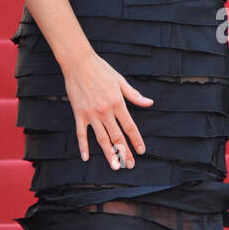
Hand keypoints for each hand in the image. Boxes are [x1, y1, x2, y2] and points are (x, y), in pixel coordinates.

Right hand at [62, 48, 153, 168]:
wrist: (78, 63)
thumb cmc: (101, 70)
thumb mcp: (121, 81)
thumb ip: (134, 95)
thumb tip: (150, 103)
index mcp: (118, 103)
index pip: (130, 127)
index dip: (136, 140)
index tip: (141, 151)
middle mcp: (105, 111)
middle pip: (117, 137)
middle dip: (125, 152)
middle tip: (130, 165)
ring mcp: (91, 114)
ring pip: (101, 139)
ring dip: (109, 154)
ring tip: (115, 166)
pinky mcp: (78, 114)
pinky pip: (81, 134)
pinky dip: (83, 146)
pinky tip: (86, 157)